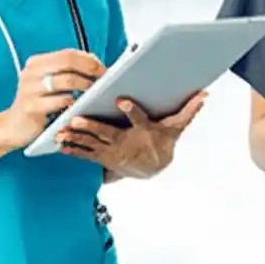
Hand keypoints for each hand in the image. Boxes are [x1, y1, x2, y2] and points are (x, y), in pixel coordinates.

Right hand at [0, 49, 104, 148]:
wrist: (13, 127)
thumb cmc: (38, 104)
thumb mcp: (48, 84)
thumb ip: (67, 72)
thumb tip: (96, 65)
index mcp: (36, 63)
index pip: (68, 54)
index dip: (89, 60)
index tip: (102, 68)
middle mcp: (31, 72)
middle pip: (68, 61)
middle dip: (90, 69)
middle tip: (103, 79)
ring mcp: (29, 89)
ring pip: (67, 80)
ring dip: (86, 85)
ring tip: (95, 93)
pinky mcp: (32, 107)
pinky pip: (61, 101)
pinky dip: (74, 102)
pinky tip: (79, 106)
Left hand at [56, 92, 206, 178]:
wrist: (154, 169)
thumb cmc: (162, 143)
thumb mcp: (176, 128)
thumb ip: (188, 110)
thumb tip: (204, 95)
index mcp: (143, 131)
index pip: (138, 118)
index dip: (131, 110)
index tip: (121, 100)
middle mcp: (127, 143)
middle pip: (107, 134)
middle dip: (91, 128)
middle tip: (75, 120)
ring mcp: (114, 152)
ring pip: (92, 144)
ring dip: (76, 139)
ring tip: (61, 133)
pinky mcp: (104, 158)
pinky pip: (87, 154)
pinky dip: (73, 150)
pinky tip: (60, 145)